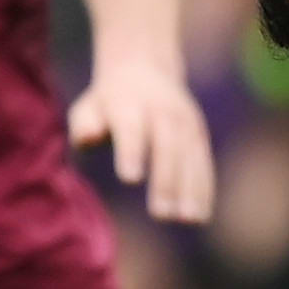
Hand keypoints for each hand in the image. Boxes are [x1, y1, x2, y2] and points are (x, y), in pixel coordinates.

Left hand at [70, 58, 214, 223]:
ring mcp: (185, 121)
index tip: (129, 179)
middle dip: (166, 180)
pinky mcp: (199, 133)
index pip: (132, 129)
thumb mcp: (89, 106)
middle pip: (166, 146)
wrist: (145, 69)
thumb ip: (85, 123)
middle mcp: (162, 111)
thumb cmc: (107, 102)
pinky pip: (203, 162)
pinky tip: (201, 215)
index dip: (131, 152)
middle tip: (161, 214)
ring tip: (189, 220)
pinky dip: (204, 188)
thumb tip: (86, 138)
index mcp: (129, 104)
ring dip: (192, 188)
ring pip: (190, 156)